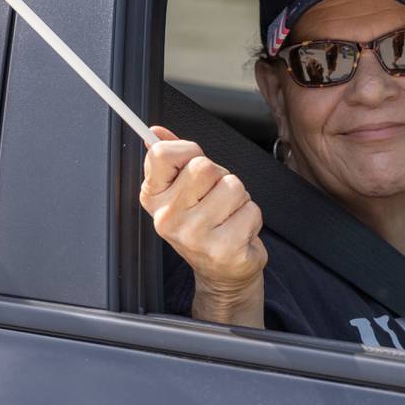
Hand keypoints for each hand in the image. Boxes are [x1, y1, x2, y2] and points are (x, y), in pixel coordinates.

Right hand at [141, 126, 267, 325]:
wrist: (222, 272)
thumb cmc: (205, 224)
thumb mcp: (183, 190)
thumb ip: (171, 158)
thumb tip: (154, 131)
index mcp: (153, 198)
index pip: (161, 154)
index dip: (186, 151)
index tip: (192, 165)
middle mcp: (167, 218)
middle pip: (203, 167)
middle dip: (219, 177)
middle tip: (215, 198)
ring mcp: (194, 236)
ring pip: (233, 186)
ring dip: (239, 198)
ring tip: (228, 215)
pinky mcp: (223, 249)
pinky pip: (251, 210)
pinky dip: (252, 218)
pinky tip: (238, 231)